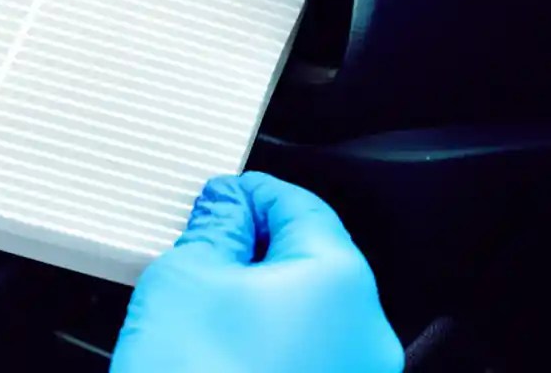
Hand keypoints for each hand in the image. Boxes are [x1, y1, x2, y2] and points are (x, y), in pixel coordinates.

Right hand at [112, 172, 403, 372]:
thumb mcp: (185, 278)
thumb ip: (212, 226)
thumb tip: (225, 206)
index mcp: (340, 282)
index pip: (299, 204)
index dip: (249, 193)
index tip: (217, 197)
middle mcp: (365, 335)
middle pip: (307, 263)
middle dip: (249, 253)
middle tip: (195, 257)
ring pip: (304, 318)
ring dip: (255, 306)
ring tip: (196, 316)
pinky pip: (302, 362)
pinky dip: (263, 350)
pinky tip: (214, 358)